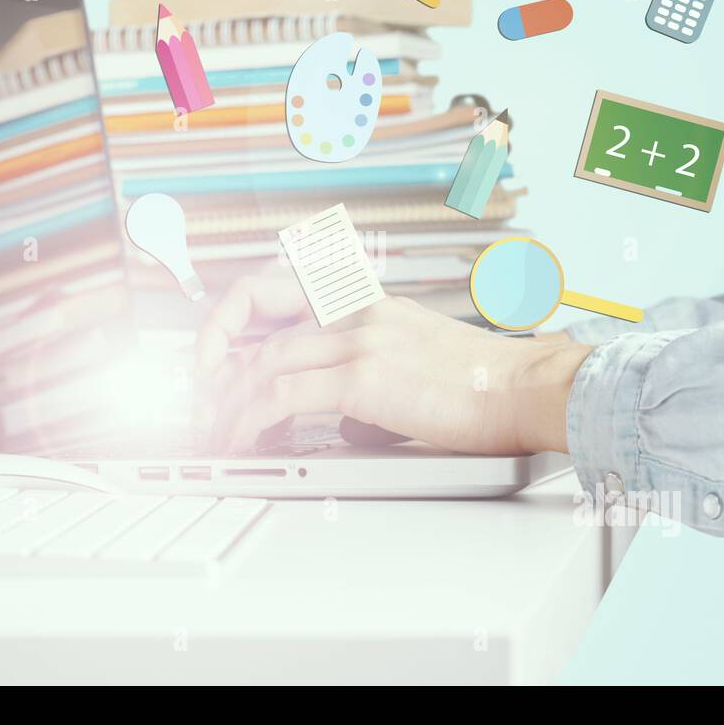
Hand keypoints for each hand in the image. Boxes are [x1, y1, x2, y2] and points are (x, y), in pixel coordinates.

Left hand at [196, 269, 593, 454]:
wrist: (525, 387)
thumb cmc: (482, 382)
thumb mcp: (413, 356)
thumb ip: (366, 370)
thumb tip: (338, 415)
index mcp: (363, 299)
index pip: (274, 284)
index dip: (231, 314)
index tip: (215, 351)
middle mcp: (354, 308)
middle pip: (250, 311)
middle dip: (208, 357)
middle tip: (199, 398)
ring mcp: (358, 338)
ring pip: (259, 361)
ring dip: (223, 403)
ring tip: (213, 434)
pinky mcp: (365, 377)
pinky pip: (281, 396)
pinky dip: (249, 420)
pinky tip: (243, 440)